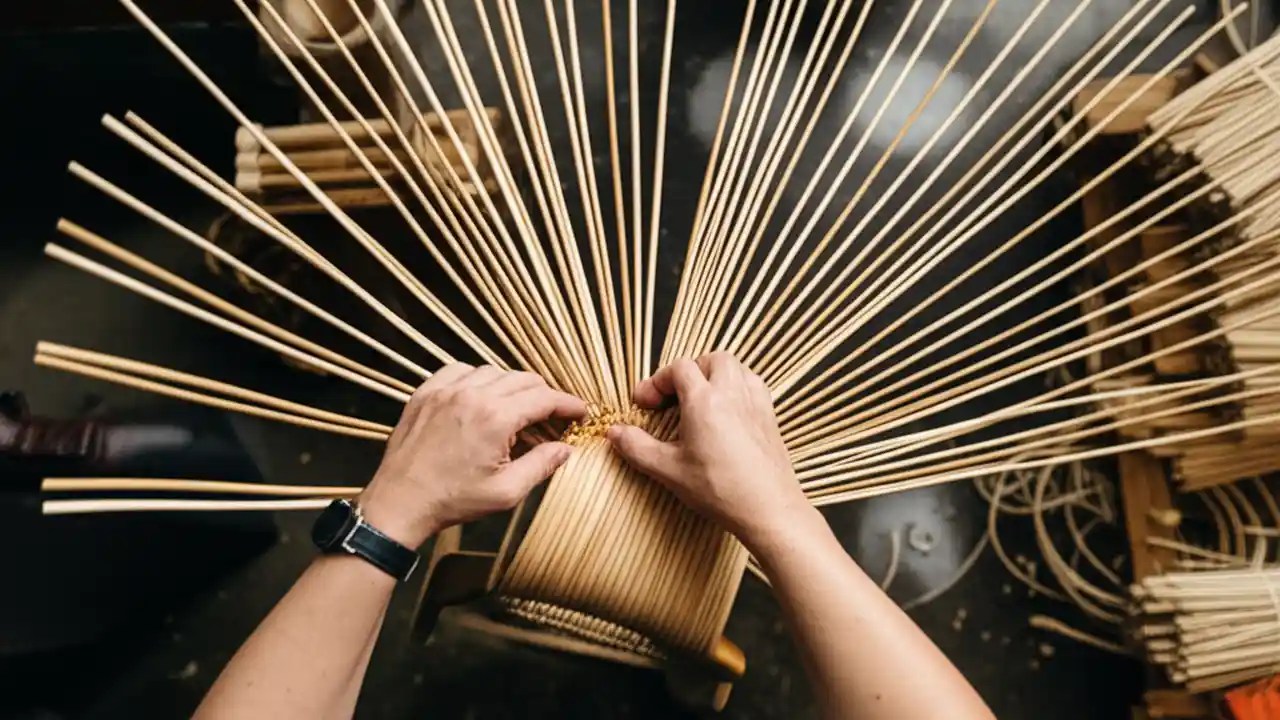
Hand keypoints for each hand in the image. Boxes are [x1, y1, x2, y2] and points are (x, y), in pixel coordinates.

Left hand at [359, 364, 587, 547]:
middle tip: (551, 420)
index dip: (568, 404)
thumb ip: (541, 465)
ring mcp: (446, 390)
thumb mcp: (506, 491)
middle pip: (523, 380)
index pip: (544, 398)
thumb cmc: (452, 500)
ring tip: (517, 412)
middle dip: (544, 397)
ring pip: (494, 371)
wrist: (400, 502)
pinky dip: (478, 378)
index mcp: (496, 418)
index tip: (580, 412)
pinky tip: (481, 397)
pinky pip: (460, 370)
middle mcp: (472, 394)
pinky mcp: (426, 393)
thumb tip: (565, 449)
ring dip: (512, 387)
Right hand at [606, 352, 812, 550]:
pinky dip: (737, 387)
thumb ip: (637, 447)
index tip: (646, 403)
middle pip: (711, 359)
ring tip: (700, 399)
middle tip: (674, 396)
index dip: (657, 382)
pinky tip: (727, 412)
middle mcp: (733, 393)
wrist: (769, 509)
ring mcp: (756, 403)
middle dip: (689, 371)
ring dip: (714, 375)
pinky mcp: (770, 417)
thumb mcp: (669, 470)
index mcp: (705, 400)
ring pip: (736, 367)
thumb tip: (614, 433)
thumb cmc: (722, 490)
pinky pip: (753, 385)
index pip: (679, 368)